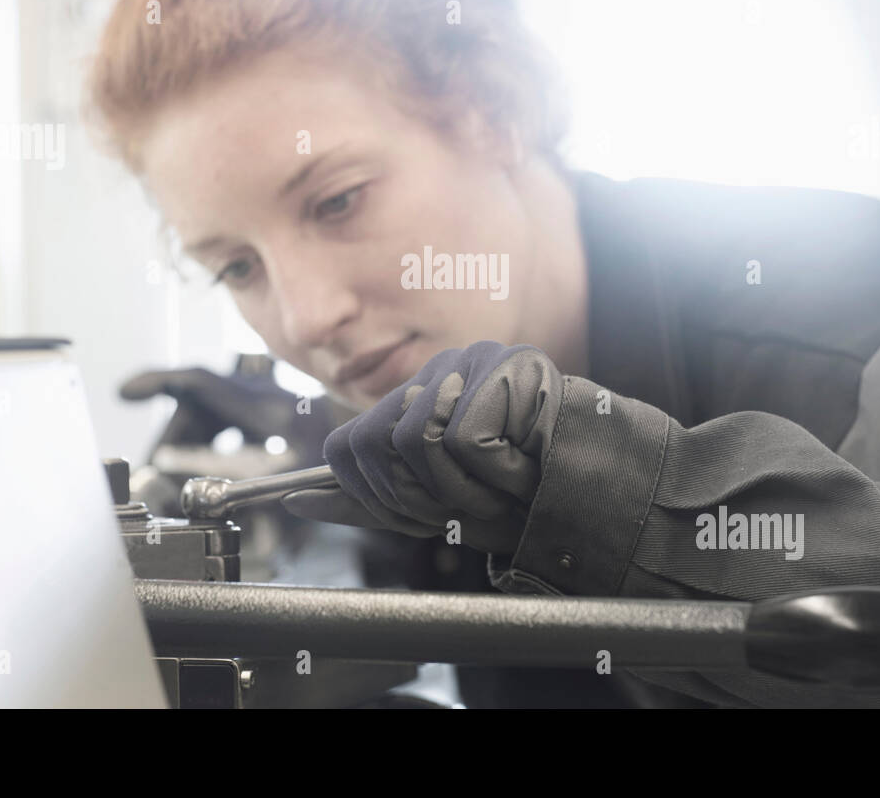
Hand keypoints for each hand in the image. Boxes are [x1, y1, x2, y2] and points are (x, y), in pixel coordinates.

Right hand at [119, 359, 344, 467]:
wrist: (379, 460)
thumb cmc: (342, 473)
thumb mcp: (285, 483)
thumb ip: (231, 481)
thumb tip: (181, 481)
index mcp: (266, 408)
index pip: (200, 383)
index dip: (157, 383)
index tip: (125, 392)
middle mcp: (267, 399)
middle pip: (202, 402)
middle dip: (173, 432)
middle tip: (155, 468)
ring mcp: (273, 406)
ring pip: (215, 413)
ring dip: (192, 441)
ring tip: (177, 476)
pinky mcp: (279, 419)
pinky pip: (232, 423)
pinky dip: (212, 443)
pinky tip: (209, 470)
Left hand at [281, 341, 563, 553]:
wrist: (587, 499)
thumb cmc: (513, 501)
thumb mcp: (429, 510)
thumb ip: (363, 502)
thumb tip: (293, 500)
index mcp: (412, 400)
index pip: (347, 446)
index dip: (373, 495)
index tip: (419, 518)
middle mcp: (435, 372)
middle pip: (372, 443)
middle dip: (415, 497)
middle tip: (466, 507)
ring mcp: (471, 362)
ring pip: (414, 440)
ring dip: (460, 489)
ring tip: (499, 487)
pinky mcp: (507, 367)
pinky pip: (462, 439)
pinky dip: (494, 474)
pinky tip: (523, 468)